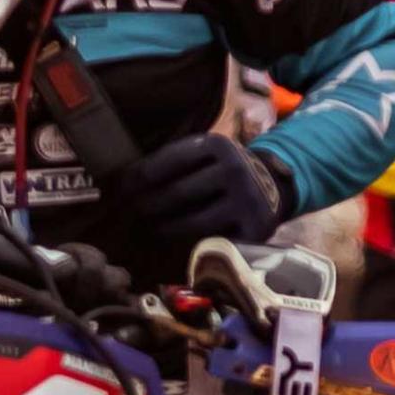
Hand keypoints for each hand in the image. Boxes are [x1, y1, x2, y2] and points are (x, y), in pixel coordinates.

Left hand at [111, 130, 292, 251]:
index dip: (140, 177)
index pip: (169, 161)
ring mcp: (246, 201)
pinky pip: (212, 242)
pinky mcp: (253, 230)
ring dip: (163, 231)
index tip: (121, 189)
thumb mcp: (207, 154)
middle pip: (177, 194)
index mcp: (218, 145)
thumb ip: (175, 162)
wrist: (273, 188)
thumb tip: (124, 182)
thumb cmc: (223, 172)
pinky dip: (188, 249)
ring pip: (191, 223)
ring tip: (146, 233)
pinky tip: (171, 250)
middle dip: (147, 207)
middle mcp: (234, 170)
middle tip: (129, 217)